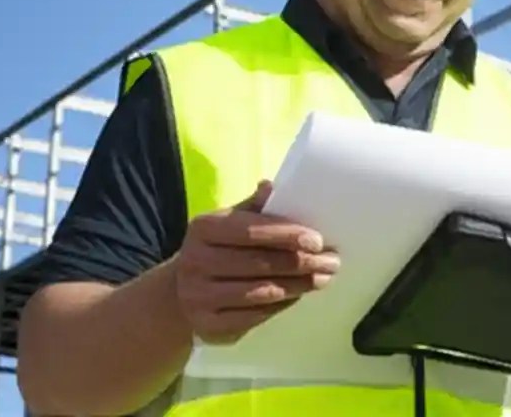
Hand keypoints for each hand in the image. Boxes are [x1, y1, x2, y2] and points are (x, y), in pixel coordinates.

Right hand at [169, 180, 338, 344]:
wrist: (178, 294)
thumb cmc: (215, 250)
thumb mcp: (227, 223)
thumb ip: (252, 208)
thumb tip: (271, 186)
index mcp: (203, 229)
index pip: (250, 231)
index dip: (286, 236)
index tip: (317, 240)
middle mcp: (196, 262)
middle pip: (259, 264)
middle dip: (301, 263)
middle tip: (332, 262)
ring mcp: (199, 297)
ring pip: (260, 292)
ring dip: (298, 286)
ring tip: (322, 279)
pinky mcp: (209, 326)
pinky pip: (254, 316)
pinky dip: (280, 306)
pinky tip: (298, 296)